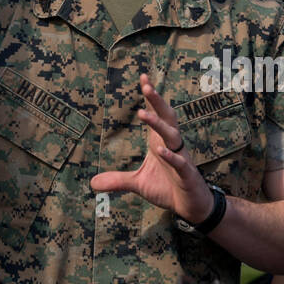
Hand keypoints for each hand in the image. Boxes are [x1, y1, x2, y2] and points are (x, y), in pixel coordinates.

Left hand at [90, 74, 212, 222]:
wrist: (191, 206)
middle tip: (147, 86)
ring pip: (172, 136)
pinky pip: (180, 163)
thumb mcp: (138, 183)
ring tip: (143, 114)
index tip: (143, 77)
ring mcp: (181, 159)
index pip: (156, 115)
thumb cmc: (167, 188)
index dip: (151, 97)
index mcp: (160, 142)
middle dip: (157, 102)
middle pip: (167, 118)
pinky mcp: (186, 175)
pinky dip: (171, 157)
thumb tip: (92, 183)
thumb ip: (118, 180)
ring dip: (159, 124)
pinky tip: (160, 151)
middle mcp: (172, 146)